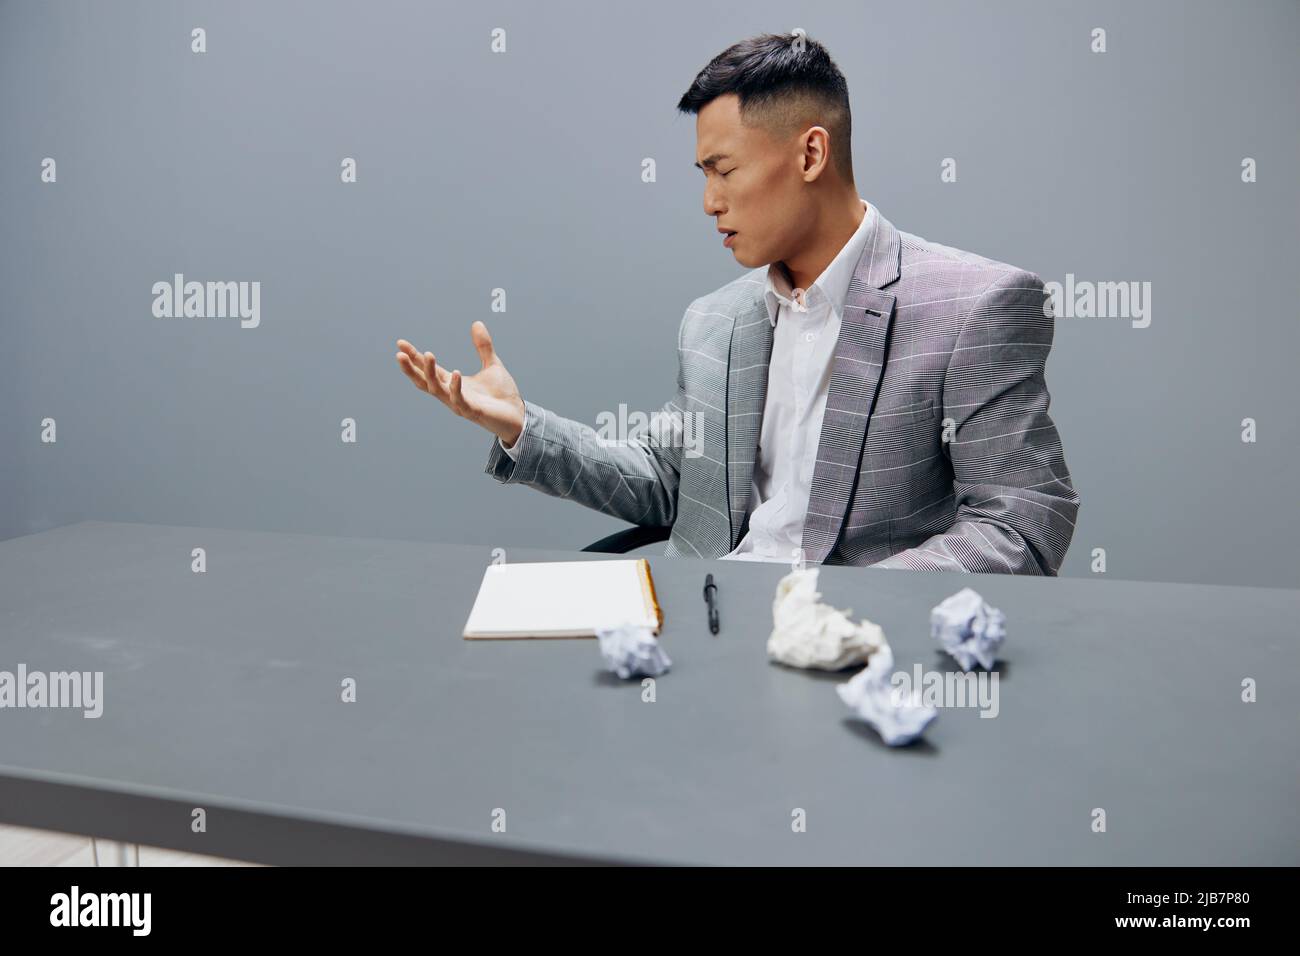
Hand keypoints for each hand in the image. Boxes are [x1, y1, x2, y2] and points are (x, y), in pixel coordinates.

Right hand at [395, 321, 525, 445]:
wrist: (518, 416)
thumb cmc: (502, 395)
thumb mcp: (492, 365)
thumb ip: (483, 346)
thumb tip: (476, 323)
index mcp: (452, 383)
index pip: (428, 369)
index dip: (414, 357)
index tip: (401, 343)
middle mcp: (451, 394)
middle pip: (424, 381)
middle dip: (411, 368)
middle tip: (400, 354)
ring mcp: (460, 404)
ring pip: (437, 390)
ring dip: (430, 373)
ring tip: (427, 355)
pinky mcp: (473, 412)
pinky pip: (460, 400)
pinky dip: (455, 387)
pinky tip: (455, 373)